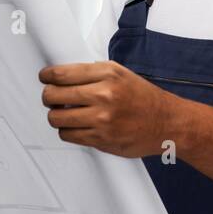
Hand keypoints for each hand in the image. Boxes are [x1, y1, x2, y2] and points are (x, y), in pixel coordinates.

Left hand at [39, 60, 174, 157]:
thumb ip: (92, 74)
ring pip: (56, 118)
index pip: (61, 74)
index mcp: (108, 74)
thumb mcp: (120, 74)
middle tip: (52, 98)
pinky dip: (67, 131)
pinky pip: (68, 135)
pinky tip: (76, 126)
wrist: (167, 123)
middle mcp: (104, 95)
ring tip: (63, 114)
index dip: (47, 76)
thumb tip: (60, 77)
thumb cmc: (143, 98)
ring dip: (56, 116)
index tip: (45, 78)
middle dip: (48, 97)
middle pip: (53, 96)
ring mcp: (102, 119)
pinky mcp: (101, 139)